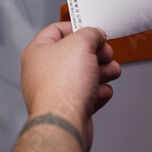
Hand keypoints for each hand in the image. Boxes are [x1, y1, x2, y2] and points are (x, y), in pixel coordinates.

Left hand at [21, 23, 120, 151]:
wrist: (64, 124)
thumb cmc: (62, 86)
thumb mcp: (81, 43)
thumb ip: (90, 33)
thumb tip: (96, 35)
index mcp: (38, 52)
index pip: (56, 31)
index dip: (77, 28)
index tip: (93, 31)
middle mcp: (42, 72)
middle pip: (73, 55)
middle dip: (95, 53)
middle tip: (106, 53)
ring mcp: (54, 91)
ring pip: (82, 76)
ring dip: (101, 72)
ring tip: (113, 71)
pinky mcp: (66, 109)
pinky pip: (85, 96)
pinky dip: (97, 93)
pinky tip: (104, 91)